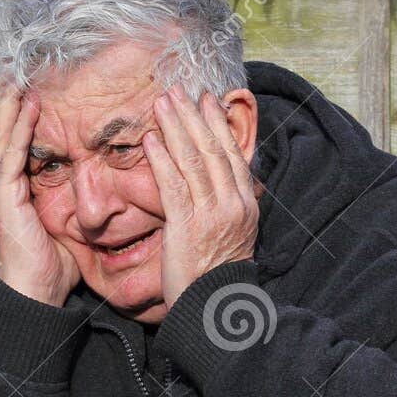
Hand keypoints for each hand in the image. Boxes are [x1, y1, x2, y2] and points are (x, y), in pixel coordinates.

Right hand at [0, 79, 79, 306]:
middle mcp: (3, 182)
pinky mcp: (5, 195)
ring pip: (0, 133)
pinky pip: (11, 153)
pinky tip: (28, 104)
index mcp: (15, 186)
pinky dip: (19, 126)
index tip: (28, 82)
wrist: (36, 294)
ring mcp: (1, 187)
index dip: (17, 110)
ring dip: (10, 102)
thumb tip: (103, 190)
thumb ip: (74, 201)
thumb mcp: (67, 223)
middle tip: (16, 66)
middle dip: (6, 97)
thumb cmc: (53, 264)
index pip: (12, 139)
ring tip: (18, 73)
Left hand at [143, 83, 259, 311]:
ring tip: (162, 103)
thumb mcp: (234, 234)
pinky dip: (161, 159)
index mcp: (246, 204)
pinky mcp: (187, 225)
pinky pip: (173, 185)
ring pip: (193, 160)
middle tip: (179, 91)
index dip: (218, 125)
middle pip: (212, 149)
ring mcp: (211, 214)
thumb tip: (222, 179)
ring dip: (176, 127)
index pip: (232, 154)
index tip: (206, 101)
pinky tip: (150, 140)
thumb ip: (228, 204)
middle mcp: (233, 204)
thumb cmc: (218, 273)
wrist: (215, 306)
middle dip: (194, 116)